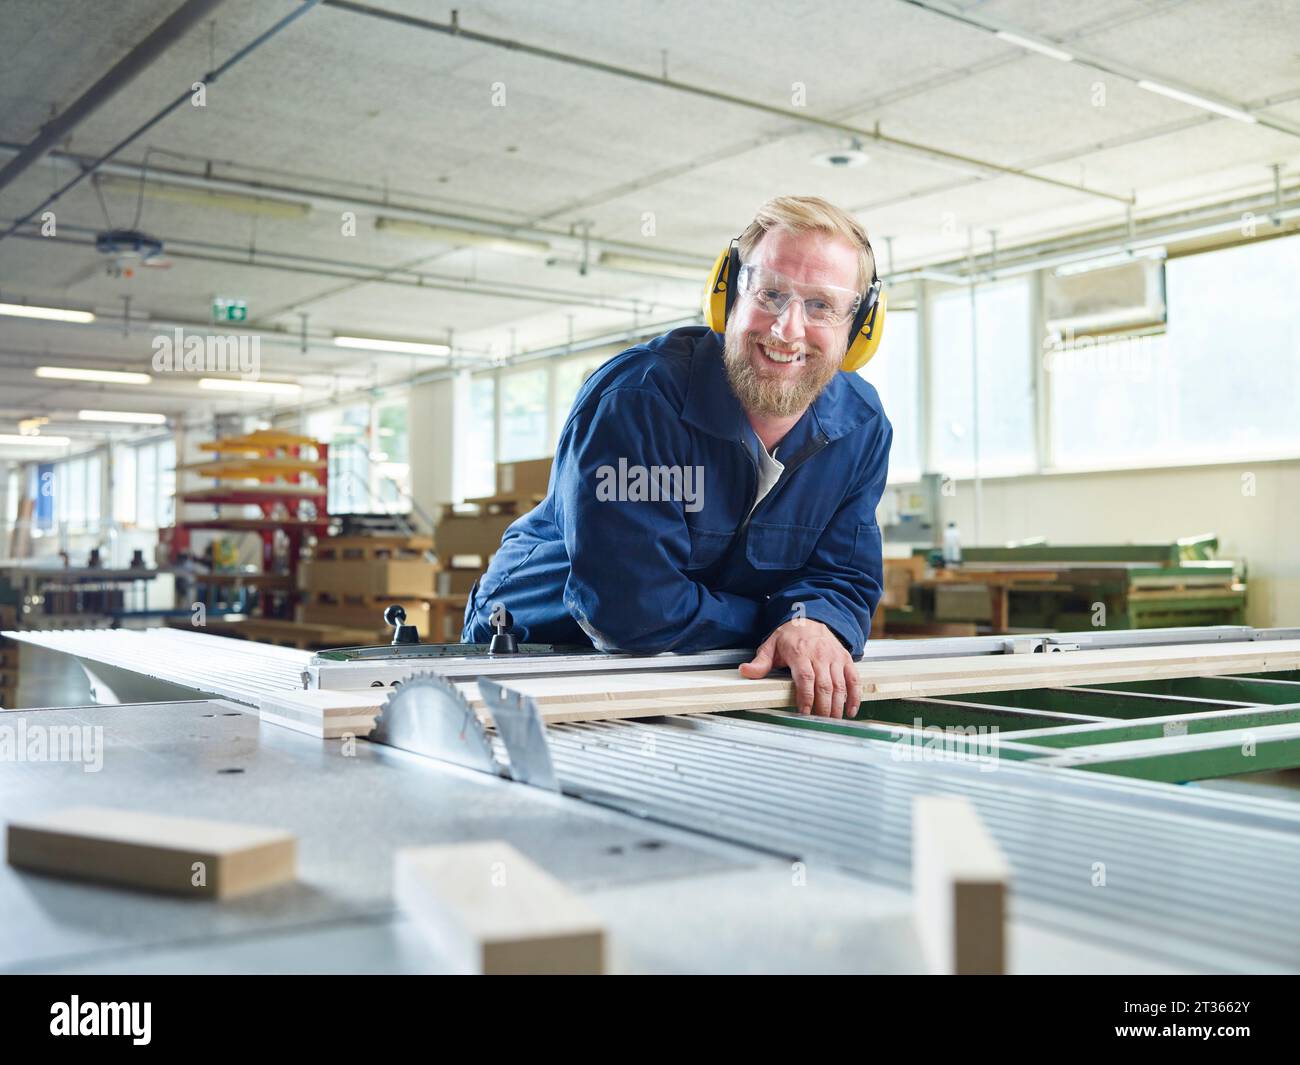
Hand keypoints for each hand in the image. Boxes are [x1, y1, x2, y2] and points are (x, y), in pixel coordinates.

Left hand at [739, 619, 859, 718]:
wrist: (810, 618)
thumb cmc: (790, 636)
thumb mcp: (771, 645)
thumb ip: (760, 662)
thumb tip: (745, 671)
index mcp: (800, 652)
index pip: (805, 678)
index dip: (806, 697)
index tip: (804, 713)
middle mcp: (820, 655)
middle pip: (824, 685)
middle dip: (823, 707)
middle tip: (819, 723)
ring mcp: (835, 657)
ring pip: (839, 685)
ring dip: (838, 705)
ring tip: (833, 721)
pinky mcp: (845, 659)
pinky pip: (854, 679)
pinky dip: (855, 696)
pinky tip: (851, 710)